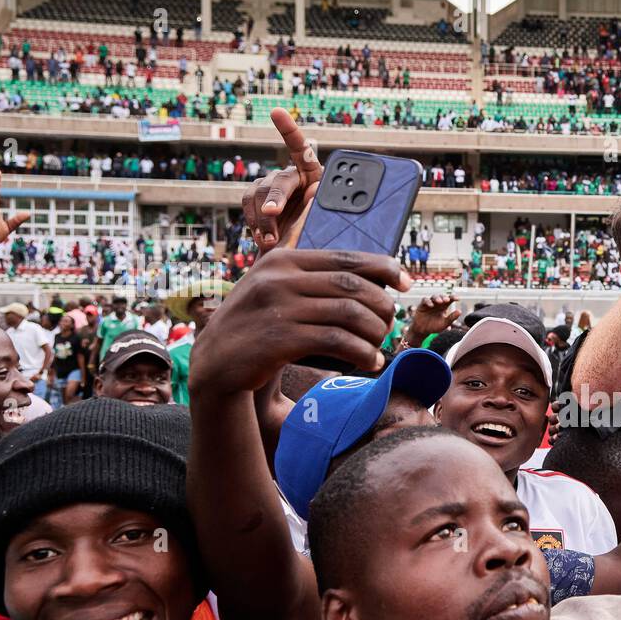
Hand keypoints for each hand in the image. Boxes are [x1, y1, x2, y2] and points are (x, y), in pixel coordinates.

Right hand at [189, 249, 406, 396]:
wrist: (215, 362)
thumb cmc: (257, 326)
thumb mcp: (276, 291)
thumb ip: (311, 281)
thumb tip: (373, 280)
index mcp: (283, 260)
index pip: (345, 258)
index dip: (383, 268)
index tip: (405, 282)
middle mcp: (279, 278)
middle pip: (352, 285)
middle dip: (381, 305)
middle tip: (390, 324)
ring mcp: (278, 307)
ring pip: (348, 313)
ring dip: (374, 332)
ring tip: (380, 346)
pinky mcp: (280, 339)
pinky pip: (337, 341)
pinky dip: (361, 352)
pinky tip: (370, 362)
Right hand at [242, 108, 321, 251]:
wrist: (295, 254)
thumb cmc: (314, 237)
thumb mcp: (321, 224)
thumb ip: (319, 208)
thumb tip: (317, 193)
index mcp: (313, 177)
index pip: (302, 150)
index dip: (289, 131)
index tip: (276, 112)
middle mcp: (291, 175)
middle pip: (279, 181)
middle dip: (274, 198)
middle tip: (272, 214)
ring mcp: (270, 184)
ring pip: (258, 193)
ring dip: (263, 219)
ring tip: (270, 241)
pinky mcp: (254, 195)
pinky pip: (247, 202)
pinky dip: (253, 222)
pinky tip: (262, 238)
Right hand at [405, 294, 458, 344]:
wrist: (423, 331)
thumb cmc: (434, 326)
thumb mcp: (445, 323)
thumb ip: (452, 318)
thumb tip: (460, 311)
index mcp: (444, 307)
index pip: (449, 299)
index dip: (453, 297)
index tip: (458, 299)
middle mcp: (437, 304)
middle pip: (442, 296)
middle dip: (444, 297)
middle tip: (447, 300)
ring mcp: (430, 303)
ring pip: (434, 296)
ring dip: (437, 298)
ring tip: (440, 301)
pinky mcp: (422, 305)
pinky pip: (425, 300)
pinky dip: (428, 301)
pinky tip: (431, 305)